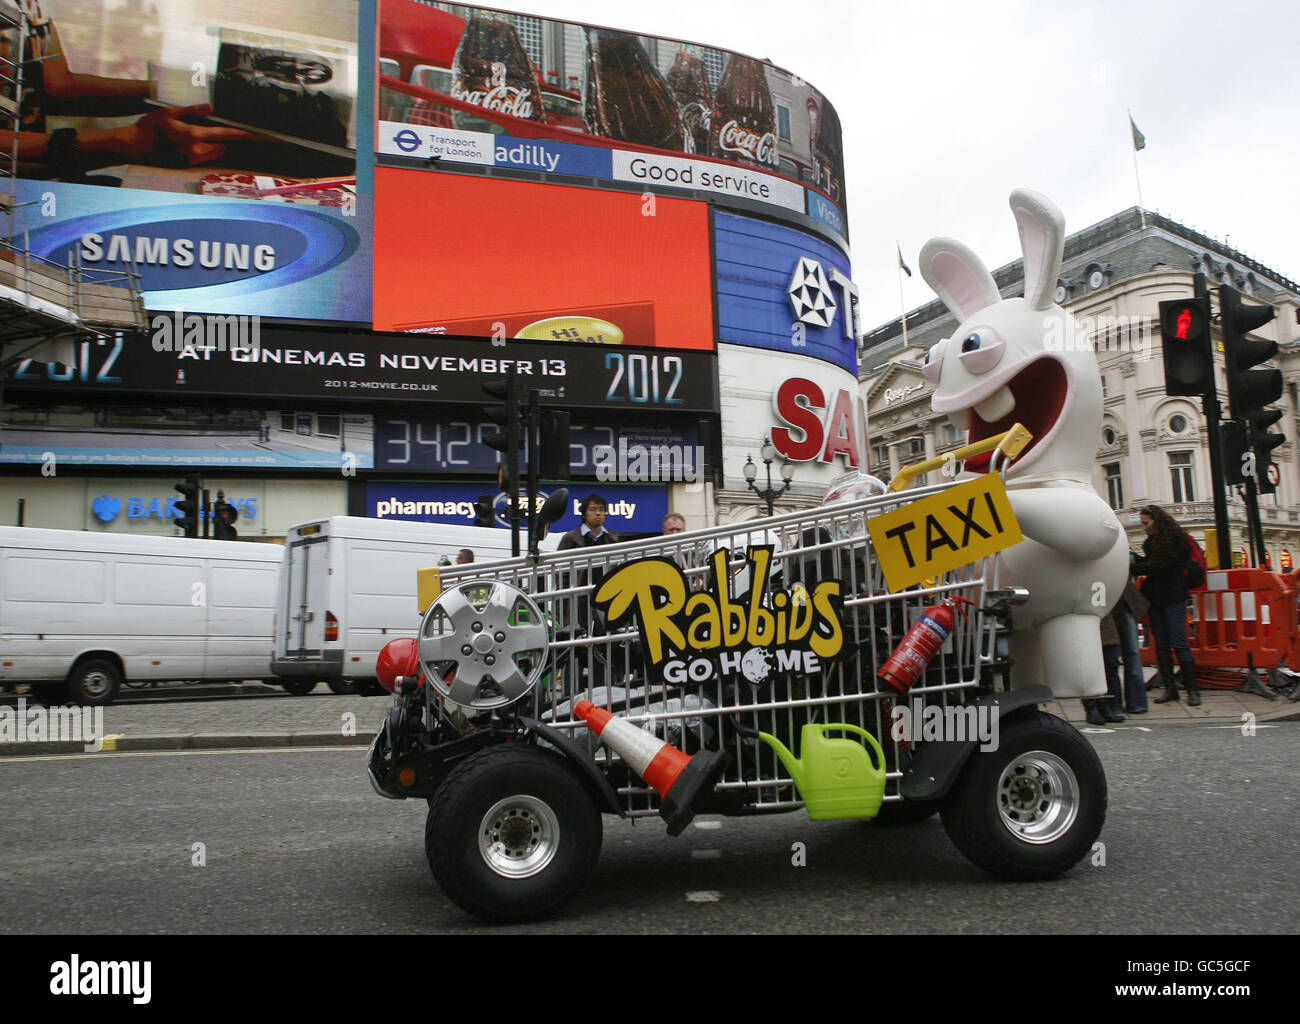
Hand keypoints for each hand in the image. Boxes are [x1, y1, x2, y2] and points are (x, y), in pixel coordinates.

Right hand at [110, 104, 252, 165]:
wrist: (135, 147)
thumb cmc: (150, 127)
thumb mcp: (170, 112)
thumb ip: (192, 111)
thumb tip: (211, 107)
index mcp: (194, 135)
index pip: (224, 134)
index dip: (241, 134)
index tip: (254, 134)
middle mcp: (196, 150)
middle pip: (224, 146)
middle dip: (232, 141)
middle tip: (243, 136)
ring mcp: (192, 159)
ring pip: (216, 154)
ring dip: (222, 147)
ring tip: (227, 140)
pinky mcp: (187, 165)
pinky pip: (206, 159)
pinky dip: (211, 152)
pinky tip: (210, 146)